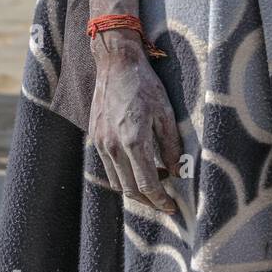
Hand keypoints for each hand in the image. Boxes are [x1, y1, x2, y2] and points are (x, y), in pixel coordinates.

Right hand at [88, 30, 180, 212]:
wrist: (116, 64)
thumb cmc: (145, 85)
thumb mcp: (166, 112)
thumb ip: (171, 145)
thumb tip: (177, 171)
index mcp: (134, 141)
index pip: (147, 184)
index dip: (161, 200)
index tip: (172, 207)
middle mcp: (113, 147)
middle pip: (129, 190)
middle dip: (148, 201)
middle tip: (165, 201)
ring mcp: (101, 144)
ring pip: (116, 182)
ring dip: (135, 189)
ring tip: (156, 179)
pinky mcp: (95, 138)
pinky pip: (108, 167)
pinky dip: (123, 175)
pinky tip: (138, 165)